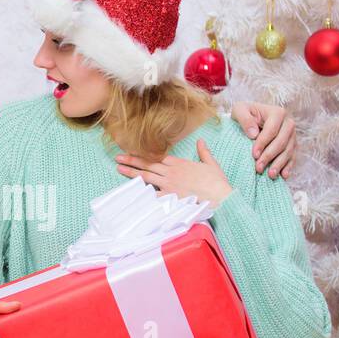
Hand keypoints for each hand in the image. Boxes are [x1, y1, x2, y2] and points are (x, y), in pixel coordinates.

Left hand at [115, 138, 232, 206]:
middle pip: (148, 164)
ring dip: (131, 172)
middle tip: (118, 157)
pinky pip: (151, 194)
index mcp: (179, 163)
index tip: (134, 152)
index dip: (144, 154)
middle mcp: (171, 172)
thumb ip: (203, 152)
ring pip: (146, 176)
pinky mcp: (169, 196)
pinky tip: (129, 190)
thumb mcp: (211, 163)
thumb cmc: (217, 182)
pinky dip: (140, 192)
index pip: (158, 157)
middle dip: (132, 160)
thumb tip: (201, 141)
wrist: (220, 196)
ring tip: (119, 168)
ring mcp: (169, 184)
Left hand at [230, 101, 297, 178]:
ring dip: (279, 164)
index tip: (254, 155)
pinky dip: (288, 167)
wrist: (252, 119)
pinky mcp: (292, 145)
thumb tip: (253, 133)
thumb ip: (244, 119)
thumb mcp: (239, 110)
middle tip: (258, 168)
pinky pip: (293, 157)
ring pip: (288, 151)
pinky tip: (283, 176)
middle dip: (269, 156)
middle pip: (281, 142)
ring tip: (270, 175)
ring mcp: (292, 135)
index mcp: (277, 112)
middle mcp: (288, 123)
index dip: (263, 143)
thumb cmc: (245, 114)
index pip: (272, 129)